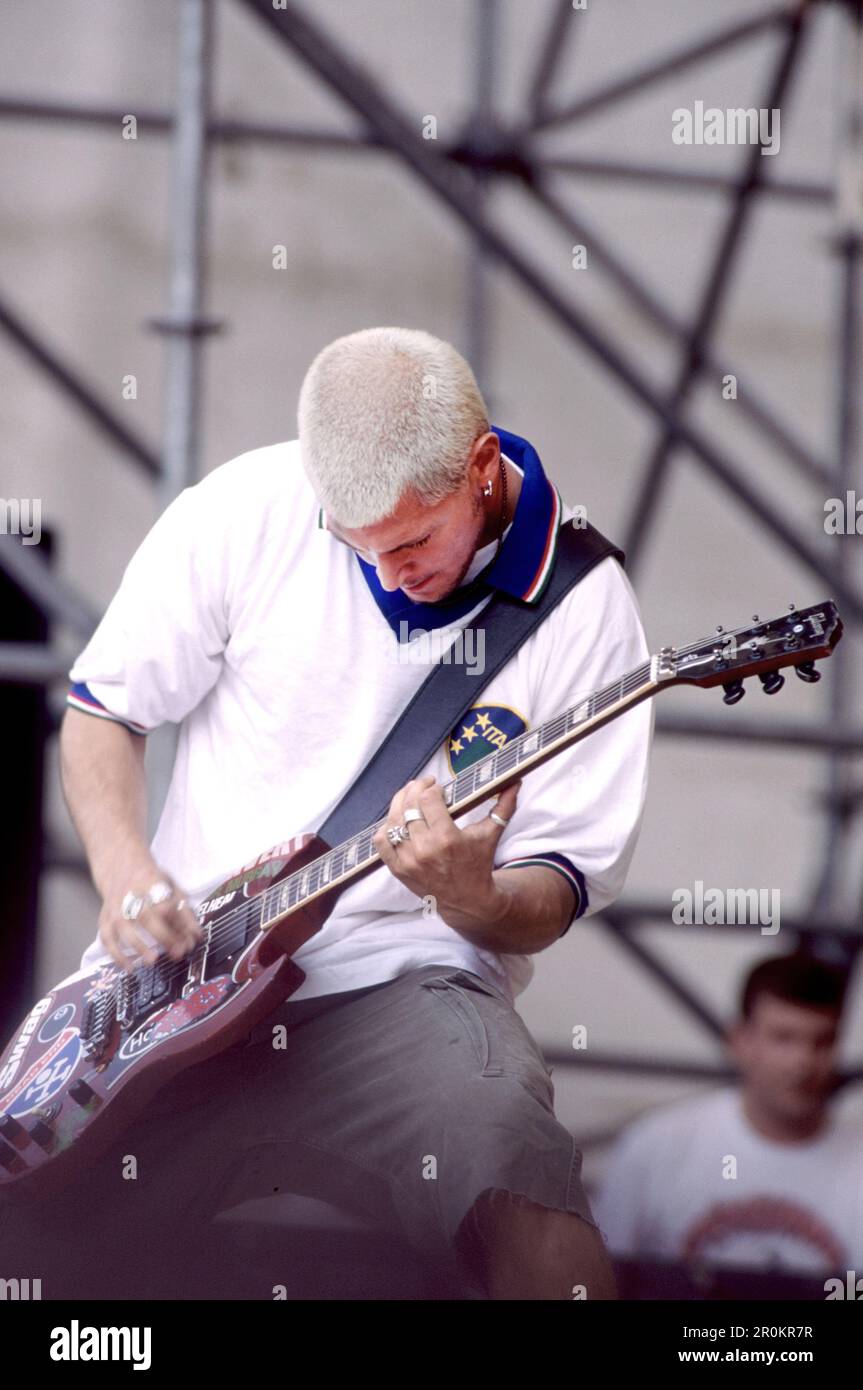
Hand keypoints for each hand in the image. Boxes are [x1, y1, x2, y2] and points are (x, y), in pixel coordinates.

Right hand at [98, 855, 203, 972]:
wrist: (120, 869)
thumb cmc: (151, 882)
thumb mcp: (172, 887)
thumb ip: (185, 911)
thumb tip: (196, 937)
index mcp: (150, 881)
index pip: (165, 904)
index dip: (178, 924)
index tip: (188, 941)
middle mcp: (129, 894)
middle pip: (145, 916)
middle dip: (162, 936)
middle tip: (176, 953)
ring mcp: (114, 908)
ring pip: (123, 928)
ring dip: (138, 946)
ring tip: (153, 961)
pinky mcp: (104, 919)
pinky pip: (107, 940)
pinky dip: (117, 955)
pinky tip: (130, 968)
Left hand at [373, 774, 520, 934]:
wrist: (467, 900)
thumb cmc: (479, 863)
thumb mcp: (491, 834)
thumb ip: (503, 806)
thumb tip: (515, 782)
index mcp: (447, 838)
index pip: (428, 799)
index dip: (431, 788)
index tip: (438, 786)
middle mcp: (424, 849)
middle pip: (409, 806)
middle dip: (415, 789)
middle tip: (423, 785)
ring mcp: (408, 860)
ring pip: (392, 820)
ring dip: (399, 803)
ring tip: (409, 797)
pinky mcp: (398, 869)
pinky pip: (381, 842)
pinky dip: (386, 827)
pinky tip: (398, 820)